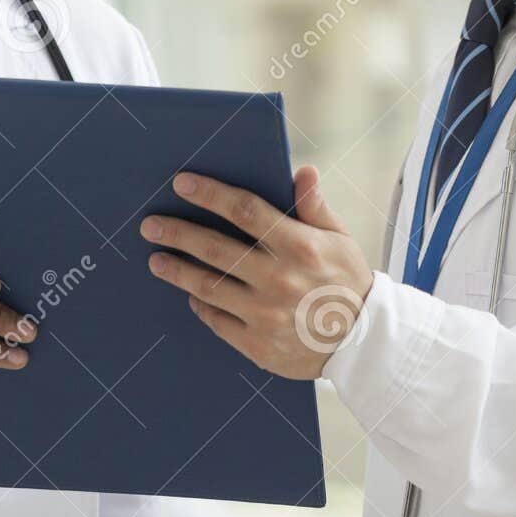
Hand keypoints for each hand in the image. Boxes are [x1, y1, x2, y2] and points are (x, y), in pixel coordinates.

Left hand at [139, 166, 373, 378]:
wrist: (365, 344)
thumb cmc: (347, 281)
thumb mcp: (339, 238)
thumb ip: (314, 206)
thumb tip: (302, 170)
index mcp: (299, 246)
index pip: (246, 210)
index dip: (210, 194)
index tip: (182, 184)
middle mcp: (279, 280)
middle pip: (215, 249)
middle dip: (177, 233)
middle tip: (150, 224)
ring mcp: (265, 315)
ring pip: (207, 287)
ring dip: (177, 271)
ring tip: (156, 259)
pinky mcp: (258, 346)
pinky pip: (217, 321)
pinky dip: (200, 306)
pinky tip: (190, 295)